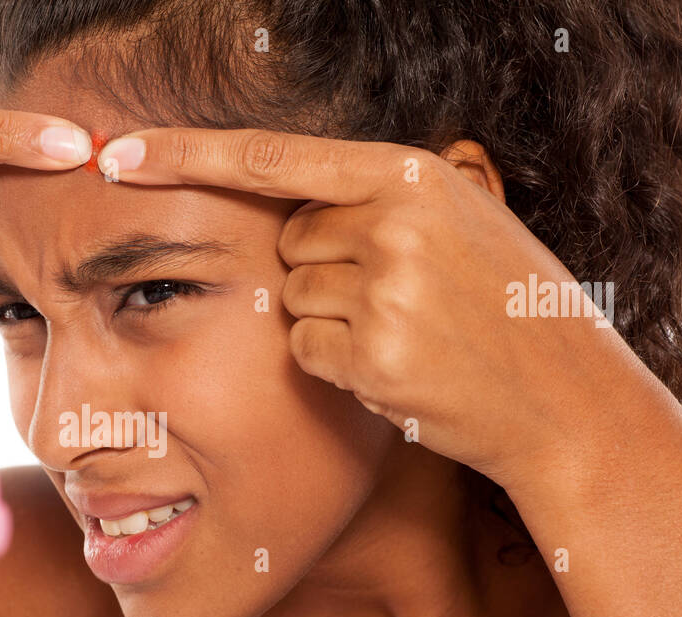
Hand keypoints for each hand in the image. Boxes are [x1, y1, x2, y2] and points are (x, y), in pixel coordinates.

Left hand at [93, 130, 657, 491]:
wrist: (565, 399)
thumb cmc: (510, 312)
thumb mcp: (463, 225)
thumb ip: (381, 205)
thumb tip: (295, 212)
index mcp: (412, 176)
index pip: (272, 157)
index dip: (186, 155)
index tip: (116, 152)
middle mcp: (393, 221)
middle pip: (288, 242)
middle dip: (322, 270)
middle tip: (401, 297)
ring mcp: (383, 287)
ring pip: (293, 298)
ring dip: (333, 320)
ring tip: (411, 333)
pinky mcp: (372, 351)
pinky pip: (307, 350)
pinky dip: (339, 363)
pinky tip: (401, 368)